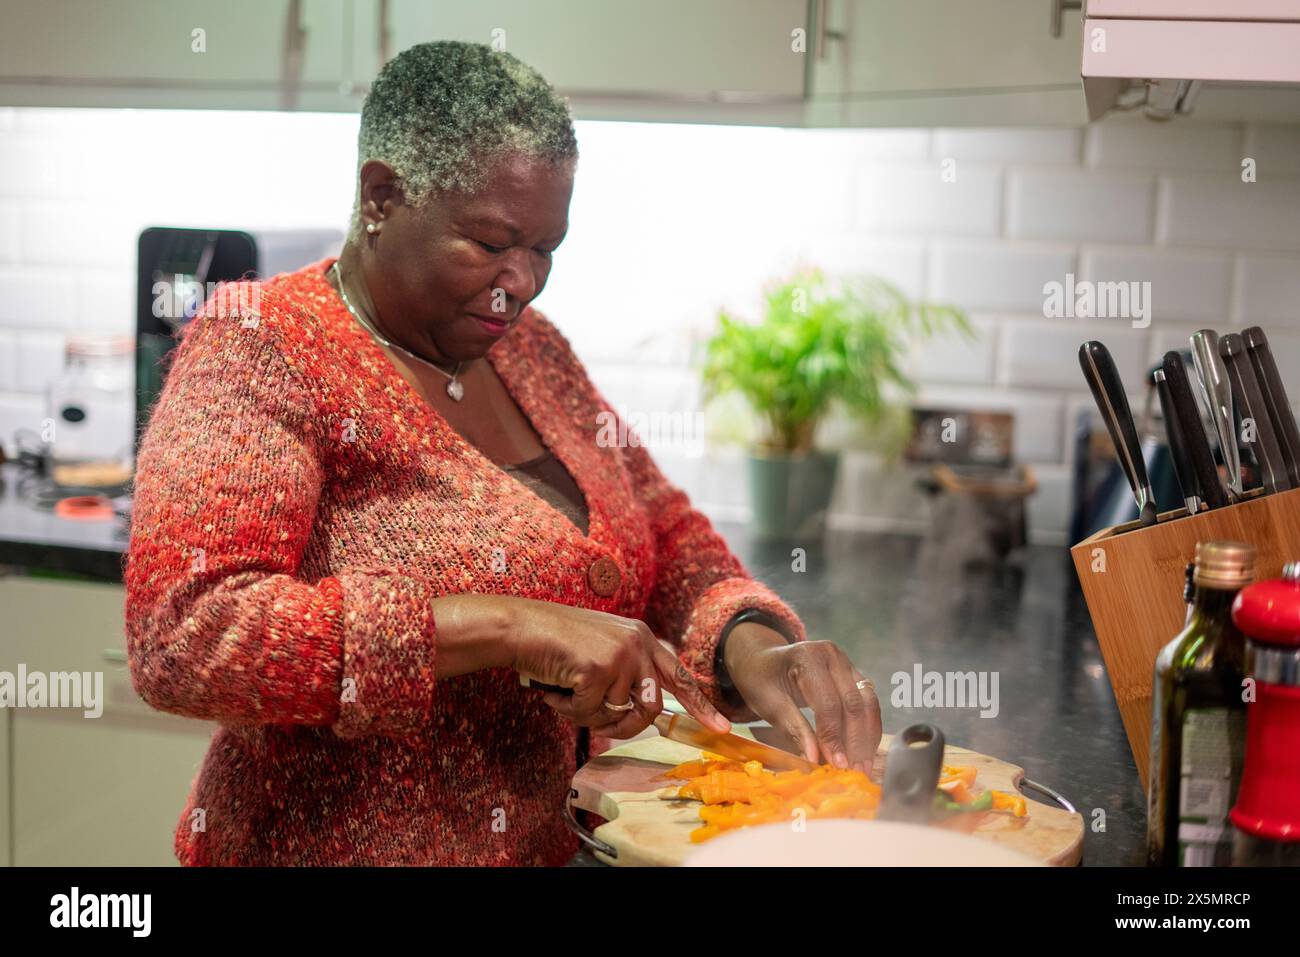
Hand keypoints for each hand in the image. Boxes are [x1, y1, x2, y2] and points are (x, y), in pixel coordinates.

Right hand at [501, 597, 730, 739]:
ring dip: (590, 717)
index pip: (680, 676)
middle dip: (626, 726)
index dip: (700, 704)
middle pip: (651, 707)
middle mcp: (639, 643)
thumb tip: (641, 714)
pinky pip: (590, 713)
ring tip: (567, 697)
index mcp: (644, 637)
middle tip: (596, 721)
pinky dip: (568, 710)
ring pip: (619, 715)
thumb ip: (627, 673)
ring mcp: (621, 655)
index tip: (720, 727)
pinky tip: (553, 691)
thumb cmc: (556, 643)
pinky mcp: (599, 669)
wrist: (521, 626)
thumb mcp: (603, 650)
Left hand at [723, 624, 881, 770]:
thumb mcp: (769, 704)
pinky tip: (863, 751)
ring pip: (868, 703)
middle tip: (855, 771)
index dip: (833, 737)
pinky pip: (868, 703)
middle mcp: (832, 656)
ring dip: (867, 737)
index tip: (836, 765)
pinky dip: (867, 728)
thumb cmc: (761, 680)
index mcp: (808, 657)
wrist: (762, 660)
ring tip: (863, 766)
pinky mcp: (853, 675)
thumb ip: (795, 729)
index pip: (828, 703)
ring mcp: (846, 663)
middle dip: (856, 741)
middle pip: (854, 703)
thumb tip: (814, 760)